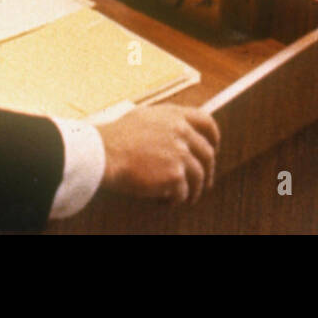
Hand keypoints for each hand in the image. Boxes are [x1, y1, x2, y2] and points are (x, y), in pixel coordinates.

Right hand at [97, 104, 219, 204]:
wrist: (102, 154)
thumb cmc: (114, 138)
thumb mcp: (141, 118)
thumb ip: (163, 123)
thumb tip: (175, 130)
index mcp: (174, 116)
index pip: (207, 122)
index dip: (214, 137)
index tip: (214, 148)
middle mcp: (181, 131)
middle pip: (207, 153)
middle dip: (208, 170)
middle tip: (204, 181)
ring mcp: (180, 153)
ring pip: (199, 176)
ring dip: (195, 190)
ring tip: (187, 198)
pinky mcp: (175, 175)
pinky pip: (183, 192)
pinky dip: (177, 199)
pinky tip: (167, 202)